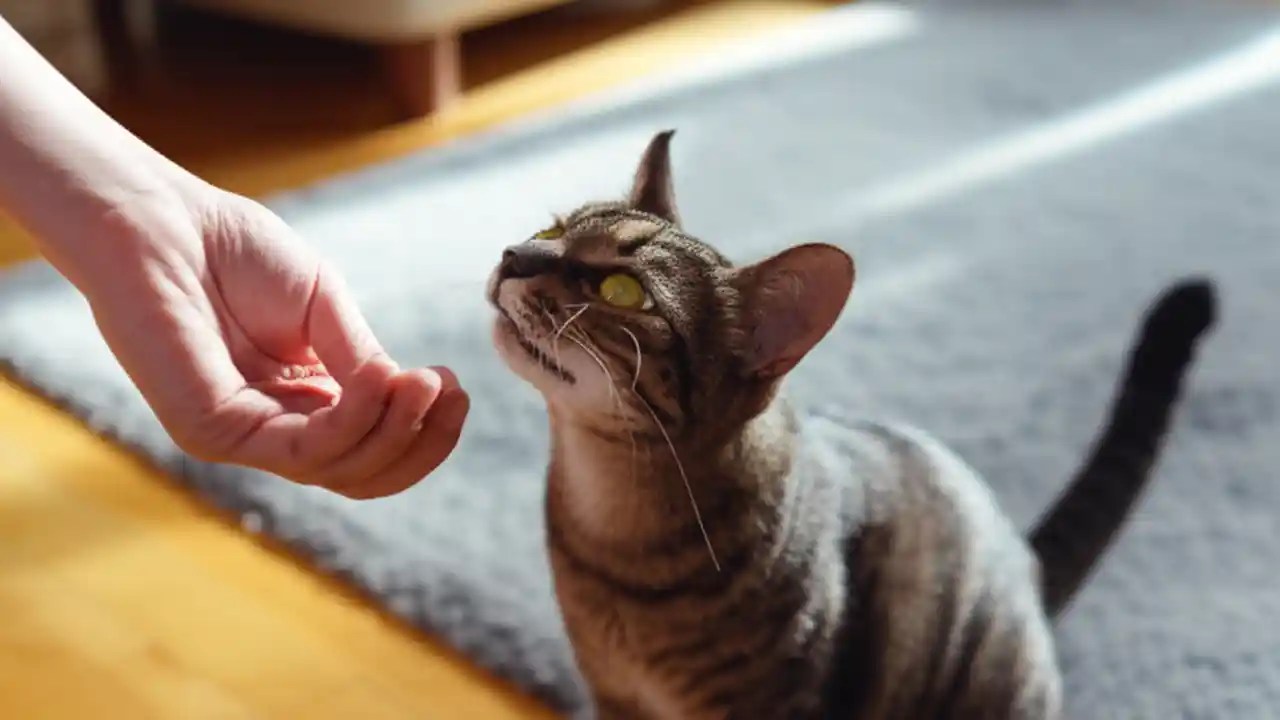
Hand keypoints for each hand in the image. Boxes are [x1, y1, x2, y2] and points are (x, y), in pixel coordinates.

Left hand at [84, 186, 468, 498]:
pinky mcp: (210, 431)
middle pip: (362, 477)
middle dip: (420, 442)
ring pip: (338, 472)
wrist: (163, 221)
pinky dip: (355, 417)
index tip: (456, 387)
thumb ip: (361, 359)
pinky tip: (383, 378)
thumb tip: (413, 397)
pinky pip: (301, 449)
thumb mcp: (326, 308)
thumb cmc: (234, 252)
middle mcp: (272, 430)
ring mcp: (239, 438)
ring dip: (394, 428)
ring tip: (422, 380)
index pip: (371, 452)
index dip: (424, 433)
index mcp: (301, 404)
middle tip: (449, 390)